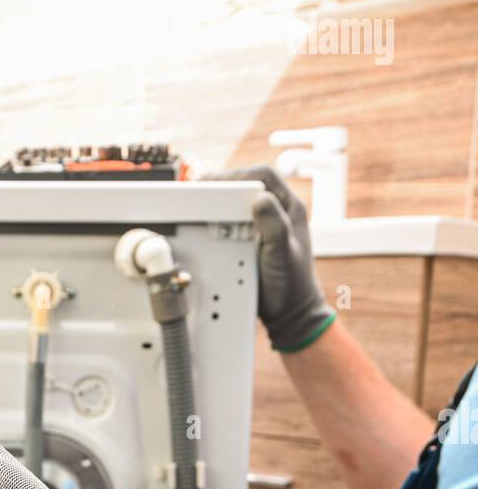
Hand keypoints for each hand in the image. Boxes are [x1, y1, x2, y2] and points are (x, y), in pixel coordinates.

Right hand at [211, 166, 333, 351]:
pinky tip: (205, 222)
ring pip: (240, 200)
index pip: (264, 176)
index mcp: (290, 208)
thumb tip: (260, 198)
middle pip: (249, 183)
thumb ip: (274, 226)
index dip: (239, 174)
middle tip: (199, 189)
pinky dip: (219, 218)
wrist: (289, 314)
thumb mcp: (282, 255)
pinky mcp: (253, 239)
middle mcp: (278, 212)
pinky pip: (234, 220)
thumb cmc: (291, 287)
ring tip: (198, 202)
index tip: (215, 182)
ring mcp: (265, 225)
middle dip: (224, 183)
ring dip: (219, 199)